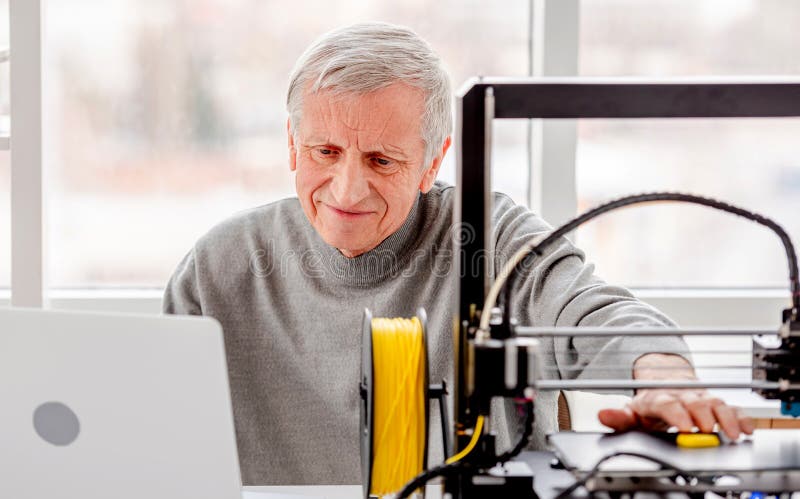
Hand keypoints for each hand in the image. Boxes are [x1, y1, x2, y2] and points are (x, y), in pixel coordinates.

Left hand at [598, 388, 754, 439]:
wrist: (664, 383)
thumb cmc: (649, 403)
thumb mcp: (631, 412)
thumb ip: (619, 417)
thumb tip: (603, 415)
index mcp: (658, 398)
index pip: (667, 403)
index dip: (677, 414)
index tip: (685, 427)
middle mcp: (681, 395)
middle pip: (694, 402)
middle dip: (703, 416)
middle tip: (708, 431)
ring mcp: (699, 398)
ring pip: (715, 403)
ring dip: (726, 417)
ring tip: (732, 433)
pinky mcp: (714, 402)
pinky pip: (730, 407)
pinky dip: (741, 417)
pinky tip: (747, 428)